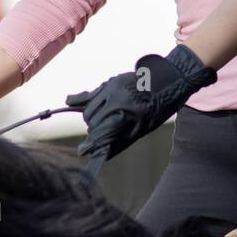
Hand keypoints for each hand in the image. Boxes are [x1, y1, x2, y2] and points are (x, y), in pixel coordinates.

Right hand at [65, 44, 216, 161]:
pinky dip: (79, 99)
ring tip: (102, 121)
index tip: (82, 151)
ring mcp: (111, 89)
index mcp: (125, 114)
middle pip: (92, 122)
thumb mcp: (140, 130)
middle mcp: (116, 100)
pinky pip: (90, 92)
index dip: (91, 143)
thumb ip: (119, 141)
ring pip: (89, 110)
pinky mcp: (110, 82)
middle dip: (94, 131)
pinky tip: (69, 101)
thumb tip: (99, 155)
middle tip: (103, 134)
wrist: (167, 81)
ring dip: (91, 119)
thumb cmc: (155, 110)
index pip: (100, 132)